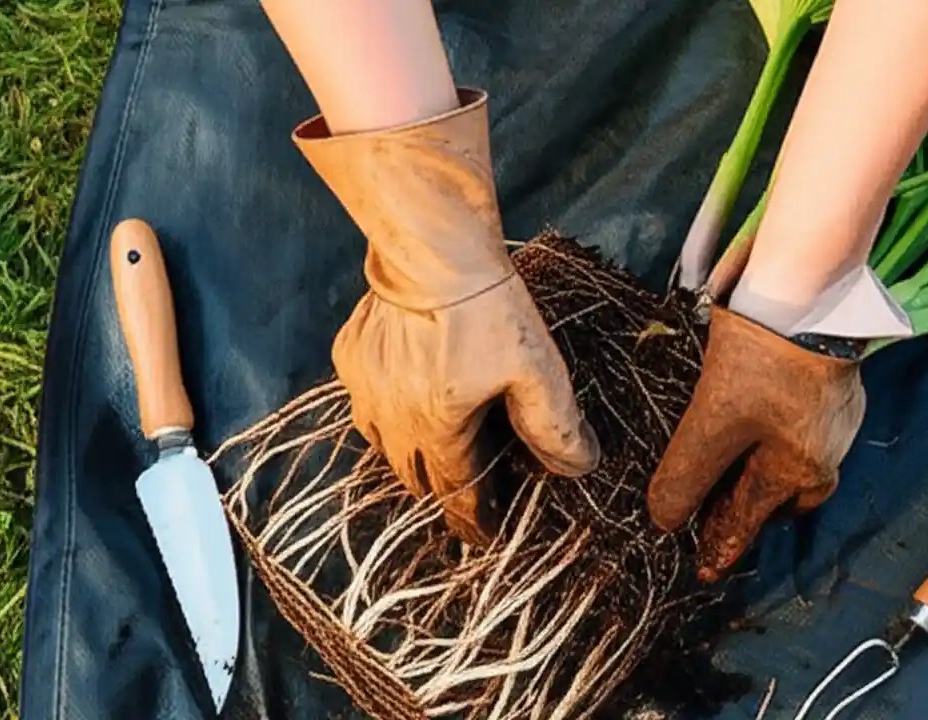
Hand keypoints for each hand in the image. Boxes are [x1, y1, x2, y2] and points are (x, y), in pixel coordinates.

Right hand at [295, 90, 599, 543]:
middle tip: (474, 484)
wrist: (432, 246)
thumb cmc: (489, 308)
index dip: (475, 518)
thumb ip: (556, 428)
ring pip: (384, 444)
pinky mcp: (349, 355)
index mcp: (437, 430)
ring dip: (413, 452)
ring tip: (441, 444)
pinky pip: (364, 401)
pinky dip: (386, 408)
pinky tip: (409, 391)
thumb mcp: (537, 370)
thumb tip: (578, 470)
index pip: (457, 495)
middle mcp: (391, 419)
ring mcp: (364, 388)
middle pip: (418, 476)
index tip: (487, 532)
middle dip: (446, 488)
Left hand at [646, 307, 863, 580]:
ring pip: (795, 462)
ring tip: (733, 457)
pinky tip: (760, 411)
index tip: (707, 570)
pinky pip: (804, 427)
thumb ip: (687, 475)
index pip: (749, 520)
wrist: (808, 293)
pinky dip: (777, 431)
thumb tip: (665, 520)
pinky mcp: (837, 384)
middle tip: (715, 505)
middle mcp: (825, 454)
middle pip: (780, 498)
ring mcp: (836, 419)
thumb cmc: (761, 361)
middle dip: (749, 508)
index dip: (722, 544)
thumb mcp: (712, 423)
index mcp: (796, 472)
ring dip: (764, 467)